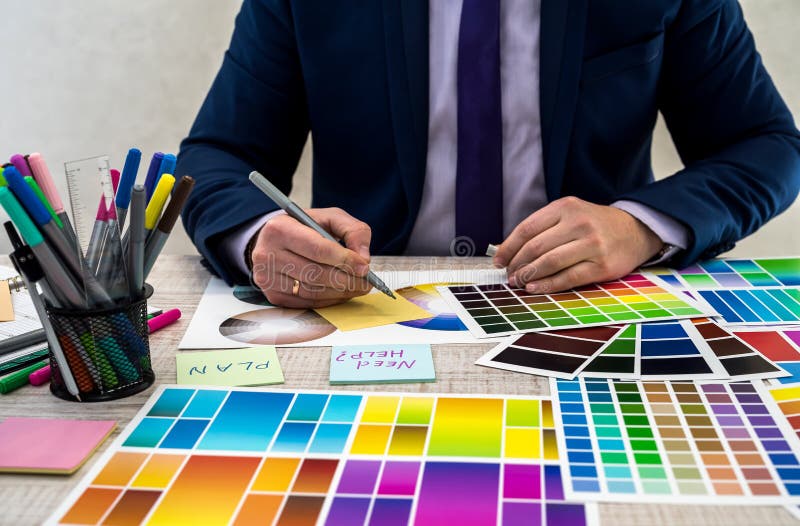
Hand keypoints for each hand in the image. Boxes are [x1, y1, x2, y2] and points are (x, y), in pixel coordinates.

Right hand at [249, 207, 372, 307]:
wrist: (274, 241)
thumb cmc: (305, 228)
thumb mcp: (329, 218)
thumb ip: (352, 230)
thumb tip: (364, 257)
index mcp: (280, 229)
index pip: (317, 249)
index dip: (344, 260)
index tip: (365, 267)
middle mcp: (267, 254)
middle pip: (315, 273)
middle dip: (347, 280)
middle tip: (367, 282)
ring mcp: (268, 278)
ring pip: (313, 291)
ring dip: (341, 292)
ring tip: (358, 287)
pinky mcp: (273, 295)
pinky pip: (307, 302)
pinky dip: (329, 301)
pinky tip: (342, 293)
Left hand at [494, 197, 662, 292]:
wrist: (635, 230)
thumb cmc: (593, 225)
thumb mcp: (569, 215)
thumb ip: (542, 228)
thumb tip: (509, 252)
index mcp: (565, 207)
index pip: (527, 229)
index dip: (509, 247)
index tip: (498, 261)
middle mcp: (578, 223)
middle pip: (536, 247)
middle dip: (517, 264)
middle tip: (509, 276)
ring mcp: (592, 244)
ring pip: (550, 263)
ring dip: (529, 276)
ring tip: (518, 283)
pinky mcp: (602, 266)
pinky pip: (568, 278)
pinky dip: (547, 285)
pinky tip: (534, 288)